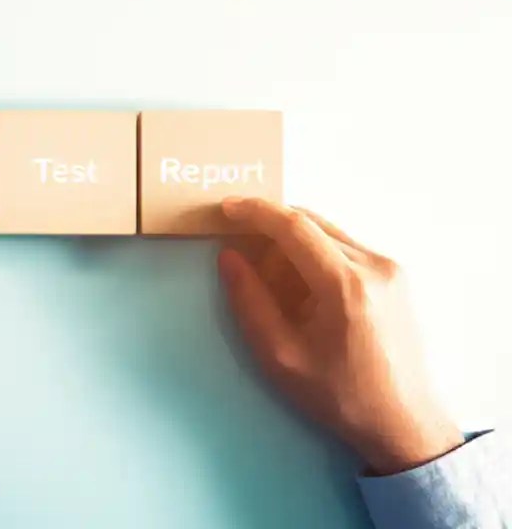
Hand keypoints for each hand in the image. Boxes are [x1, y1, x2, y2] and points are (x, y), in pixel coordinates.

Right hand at [218, 198, 461, 475]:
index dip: (256, 211)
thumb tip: (229, 256)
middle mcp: (375, 265)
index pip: (294, 226)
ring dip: (295, 246)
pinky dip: (317, 257)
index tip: (226, 208)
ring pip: (328, 233)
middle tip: (249, 263)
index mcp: (345, 285)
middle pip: (311, 222)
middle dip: (272, 232)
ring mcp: (391, 268)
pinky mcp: (397, 276)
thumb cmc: (339, 395)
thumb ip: (249, 301)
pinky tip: (309, 294)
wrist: (404, 421)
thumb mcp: (280, 356)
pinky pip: (345, 247)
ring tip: (282, 291)